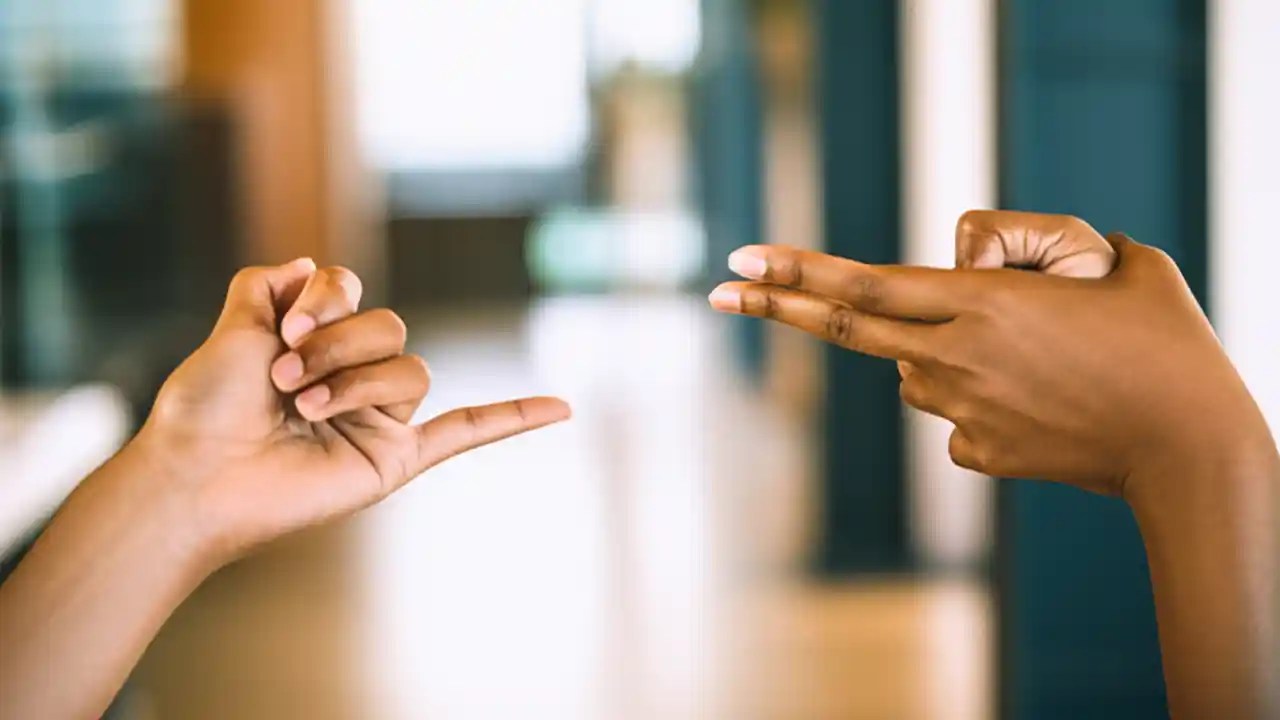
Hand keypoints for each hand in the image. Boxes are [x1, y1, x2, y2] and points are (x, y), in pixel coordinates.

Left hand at [137, 259, 569, 561]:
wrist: (195, 473)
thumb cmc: (206, 405)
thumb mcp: (235, 323)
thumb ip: (271, 284)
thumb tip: (310, 266)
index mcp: (322, 343)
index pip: (354, 290)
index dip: (326, 299)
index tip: (281, 328)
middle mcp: (356, 378)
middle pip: (391, 328)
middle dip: (336, 344)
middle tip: (283, 374)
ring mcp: (380, 419)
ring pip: (410, 370)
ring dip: (355, 380)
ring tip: (305, 405)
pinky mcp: (394, 458)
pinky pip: (465, 433)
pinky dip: (515, 417)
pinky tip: (561, 410)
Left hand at [709, 216, 1267, 500]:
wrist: (1188, 445)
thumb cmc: (1160, 340)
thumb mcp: (1109, 259)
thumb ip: (1026, 241)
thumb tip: (964, 257)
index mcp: (983, 302)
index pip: (866, 281)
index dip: (799, 271)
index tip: (741, 260)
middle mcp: (955, 356)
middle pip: (848, 326)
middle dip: (776, 305)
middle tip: (719, 291)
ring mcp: (960, 411)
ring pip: (912, 370)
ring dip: (939, 352)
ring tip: (1032, 362)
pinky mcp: (976, 454)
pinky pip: (951, 416)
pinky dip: (978, 401)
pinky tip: (1038, 407)